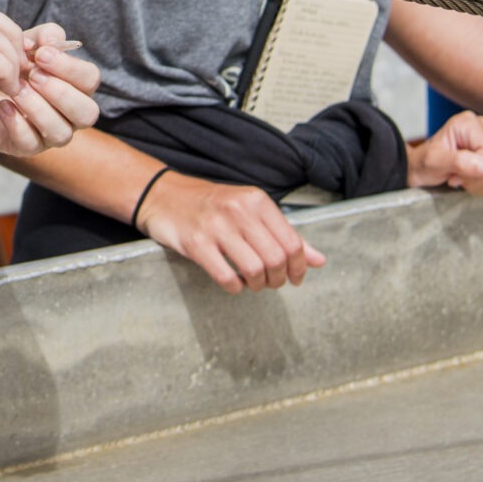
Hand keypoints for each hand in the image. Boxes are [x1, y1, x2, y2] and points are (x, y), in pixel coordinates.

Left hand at [0, 23, 100, 156]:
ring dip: (39, 108)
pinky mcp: (26, 147)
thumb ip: (44, 37)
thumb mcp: (26, 44)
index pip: (90, 79)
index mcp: (76, 86)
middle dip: (60, 92)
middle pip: (87, 113)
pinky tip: (3, 106)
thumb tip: (53, 40)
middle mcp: (70, 115)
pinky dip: (17, 124)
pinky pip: (30, 143)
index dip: (70, 67)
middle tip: (32, 75)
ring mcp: (50, 135)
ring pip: (61, 133)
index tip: (41, 54)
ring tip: (15, 90)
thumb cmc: (11, 66)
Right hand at [135, 172, 325, 292]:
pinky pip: (226, 277)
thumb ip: (284, 235)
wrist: (163, 195)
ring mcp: (216, 227)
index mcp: (257, 201)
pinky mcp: (196, 243)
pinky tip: (232, 281)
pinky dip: (234, 287)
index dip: (298, 268)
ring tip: (251, 282)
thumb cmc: (211, 205)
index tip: (294, 278)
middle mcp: (239, 211)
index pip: (292, 242)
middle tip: (270, 282)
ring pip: (254, 270)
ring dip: (256, 285)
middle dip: (277, 279)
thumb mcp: (250, 211)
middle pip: (276, 259)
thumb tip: (319, 261)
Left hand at [406, 110, 482, 193]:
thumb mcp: (434, 161)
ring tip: (460, 177)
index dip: (474, 171)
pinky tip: (468, 180)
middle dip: (476, 179)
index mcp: (469, 123)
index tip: (453, 175)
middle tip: (455, 177)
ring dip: (479, 184)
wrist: (420, 168)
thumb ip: (461, 162)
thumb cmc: (424, 162)